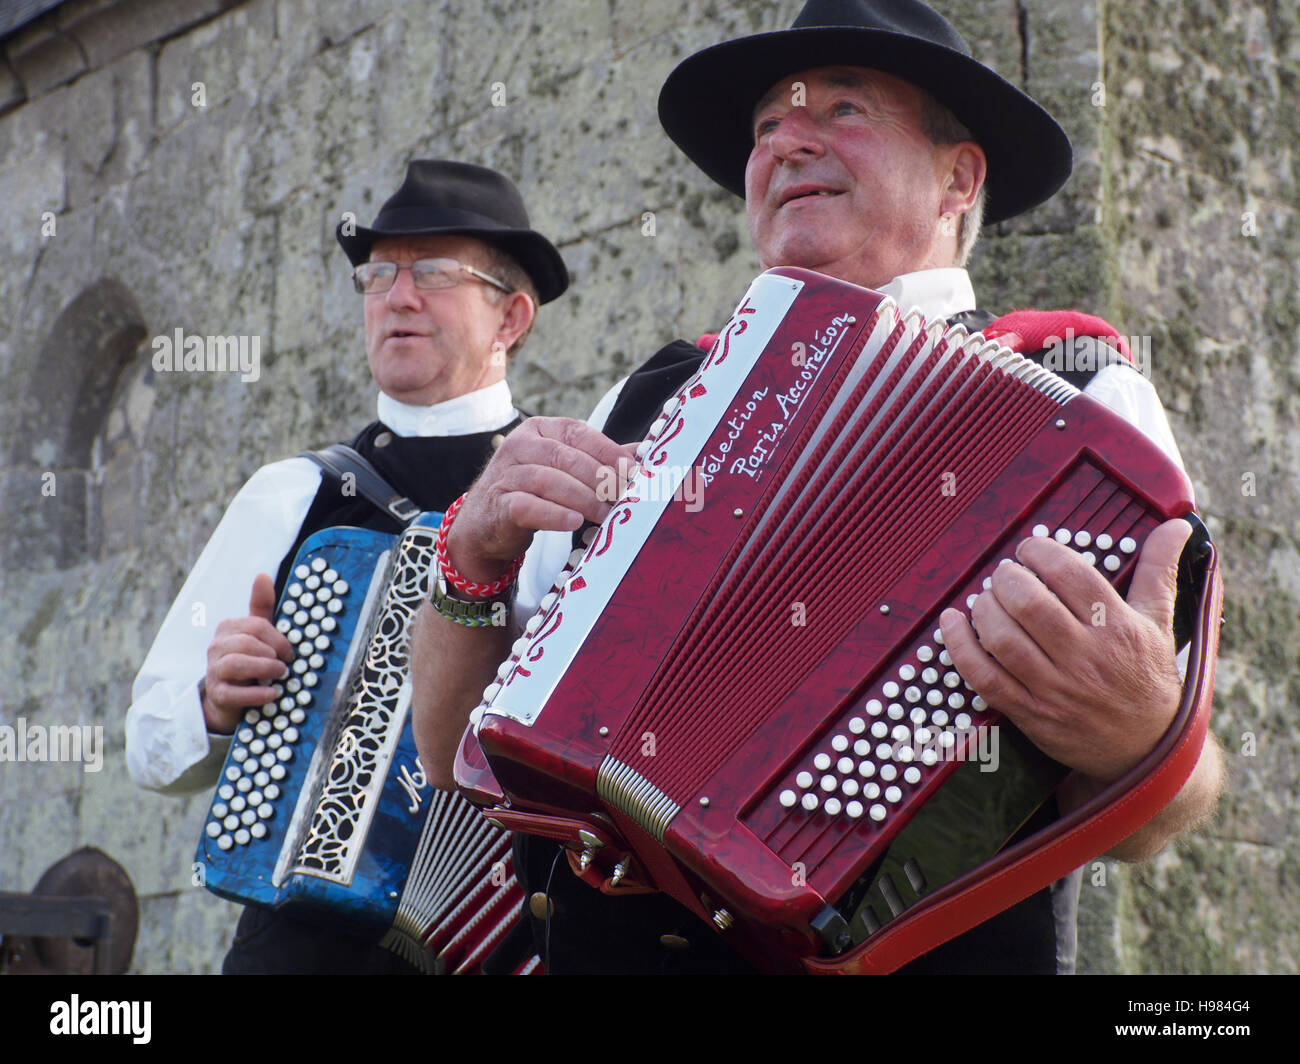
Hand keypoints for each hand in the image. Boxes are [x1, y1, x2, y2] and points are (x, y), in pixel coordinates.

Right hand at [201, 573, 293, 733]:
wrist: (230, 696)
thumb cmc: (249, 659)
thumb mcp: (257, 633)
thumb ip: (261, 606)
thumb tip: (262, 575)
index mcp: (228, 628)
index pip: (256, 625)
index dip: (279, 639)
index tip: (290, 651)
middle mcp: (216, 647)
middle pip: (247, 642)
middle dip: (272, 653)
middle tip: (286, 664)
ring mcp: (214, 670)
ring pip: (237, 664)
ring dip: (265, 669)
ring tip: (279, 674)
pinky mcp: (217, 694)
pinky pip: (234, 693)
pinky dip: (257, 694)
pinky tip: (272, 694)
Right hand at [447, 417, 638, 581]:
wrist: (486, 522)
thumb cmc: (534, 491)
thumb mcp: (564, 470)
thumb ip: (599, 460)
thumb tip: (641, 454)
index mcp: (540, 429)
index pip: (577, 433)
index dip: (607, 450)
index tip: (632, 469)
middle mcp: (519, 445)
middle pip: (565, 457)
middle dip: (599, 478)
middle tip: (624, 496)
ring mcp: (506, 473)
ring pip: (548, 480)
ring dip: (583, 498)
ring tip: (607, 514)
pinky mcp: (498, 503)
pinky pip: (528, 506)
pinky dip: (553, 514)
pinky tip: (575, 522)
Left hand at [939, 518, 1191, 783]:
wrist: (1147, 751)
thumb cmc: (1149, 679)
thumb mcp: (1160, 624)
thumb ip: (1160, 571)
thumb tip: (1177, 526)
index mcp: (1118, 628)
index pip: (1071, 576)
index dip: (1041, 553)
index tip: (1030, 549)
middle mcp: (1085, 657)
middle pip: (1030, 604)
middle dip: (1007, 578)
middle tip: (1005, 572)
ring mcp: (1055, 688)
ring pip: (1004, 639)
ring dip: (984, 609)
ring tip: (985, 596)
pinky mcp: (1030, 713)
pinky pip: (984, 677)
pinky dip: (960, 648)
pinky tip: (952, 622)